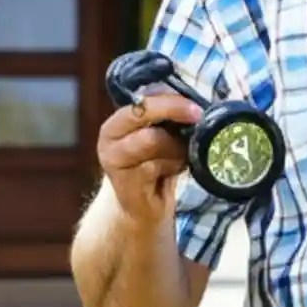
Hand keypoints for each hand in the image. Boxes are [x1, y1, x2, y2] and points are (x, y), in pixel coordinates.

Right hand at [97, 93, 202, 229]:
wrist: (141, 206)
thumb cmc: (154, 165)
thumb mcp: (161, 136)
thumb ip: (168, 117)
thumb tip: (193, 101)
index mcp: (117, 122)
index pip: (141, 101)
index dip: (169, 100)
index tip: (195, 105)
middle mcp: (109, 138)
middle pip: (142, 115)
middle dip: (174, 113)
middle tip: (198, 117)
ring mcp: (114, 161)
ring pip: (152, 140)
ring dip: (175, 145)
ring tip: (182, 154)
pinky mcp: (125, 182)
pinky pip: (156, 165)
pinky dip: (173, 165)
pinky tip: (176, 169)